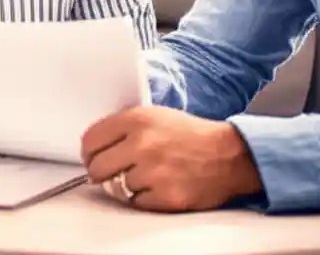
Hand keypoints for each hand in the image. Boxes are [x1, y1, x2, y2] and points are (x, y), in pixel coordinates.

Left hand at [81, 106, 262, 211]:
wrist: (229, 155)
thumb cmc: (191, 135)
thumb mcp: (156, 116)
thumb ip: (124, 127)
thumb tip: (94, 147)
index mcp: (137, 119)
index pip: (90, 140)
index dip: (90, 152)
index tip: (94, 158)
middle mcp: (142, 143)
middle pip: (96, 168)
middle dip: (103, 172)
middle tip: (114, 173)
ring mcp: (153, 171)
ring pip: (116, 188)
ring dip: (127, 186)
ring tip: (147, 176)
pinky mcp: (165, 196)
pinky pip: (135, 204)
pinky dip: (144, 199)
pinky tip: (158, 186)